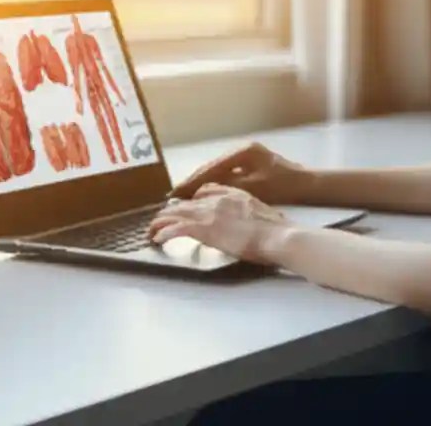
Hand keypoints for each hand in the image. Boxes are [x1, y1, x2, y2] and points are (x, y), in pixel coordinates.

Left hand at [148, 184, 292, 264]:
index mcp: (233, 193)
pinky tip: (158, 239)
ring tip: (152, 231)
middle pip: (186, 203)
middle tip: (161, 221)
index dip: (192, 200)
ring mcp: (210, 213)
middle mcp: (218, 200)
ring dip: (161, 222)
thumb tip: (250, 222)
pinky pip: (177, 229)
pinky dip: (164, 233)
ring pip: (177, 214)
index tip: (187, 208)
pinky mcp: (205, 229)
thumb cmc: (278, 229)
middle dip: (171, 212)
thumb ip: (250, 213)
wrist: (278, 235)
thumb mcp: (264, 213)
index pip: (204, 191)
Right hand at [170, 142, 313, 204]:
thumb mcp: (255, 187)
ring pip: (217, 169)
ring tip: (184, 194)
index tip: (177, 192)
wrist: (308, 184)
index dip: (194, 181)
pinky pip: (226, 172)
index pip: (212, 168)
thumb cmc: (284, 186)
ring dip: (201, 181)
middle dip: (193, 180)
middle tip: (174, 194)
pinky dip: (214, 181)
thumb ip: (229, 186)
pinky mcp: (251, 164)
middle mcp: (243, 150)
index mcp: (244, 152)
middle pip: (212, 166)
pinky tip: (204, 191)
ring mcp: (247, 156)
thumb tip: (204, 189)